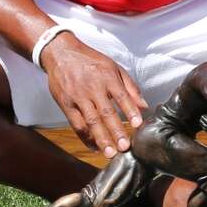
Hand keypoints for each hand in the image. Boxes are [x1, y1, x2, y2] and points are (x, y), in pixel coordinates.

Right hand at [41, 33, 145, 157]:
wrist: (61, 53)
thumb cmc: (91, 61)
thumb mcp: (114, 67)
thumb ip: (131, 87)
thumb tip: (145, 106)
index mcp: (107, 77)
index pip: (121, 96)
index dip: (130, 110)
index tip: (138, 124)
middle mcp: (92, 88)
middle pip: (105, 112)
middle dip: (116, 131)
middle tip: (124, 147)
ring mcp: (78, 97)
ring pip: (90, 121)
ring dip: (100, 138)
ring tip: (110, 152)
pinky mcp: (66, 104)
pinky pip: (76, 124)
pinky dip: (85, 137)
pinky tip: (94, 147)